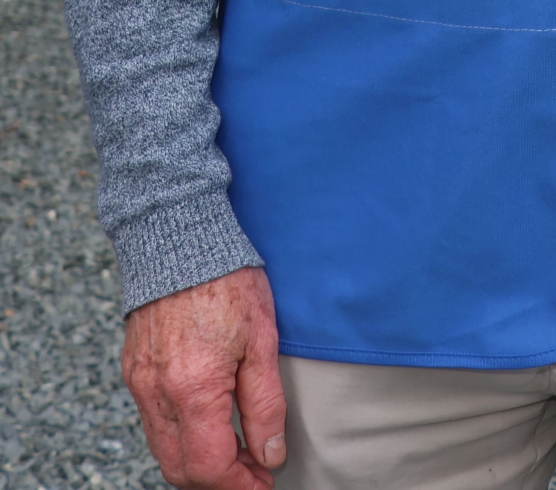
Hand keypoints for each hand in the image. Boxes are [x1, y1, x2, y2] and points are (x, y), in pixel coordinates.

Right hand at [122, 266, 286, 489]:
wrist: (182, 240)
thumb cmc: (229, 282)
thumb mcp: (263, 341)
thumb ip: (265, 404)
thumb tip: (270, 454)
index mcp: (193, 390)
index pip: (210, 467)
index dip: (240, 485)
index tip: (265, 483)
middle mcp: (157, 395)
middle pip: (180, 469)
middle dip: (218, 481)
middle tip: (255, 471)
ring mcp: (140, 385)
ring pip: (164, 450)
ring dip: (199, 462)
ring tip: (239, 450)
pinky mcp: (134, 373)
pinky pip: (154, 424)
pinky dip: (181, 437)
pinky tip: (211, 422)